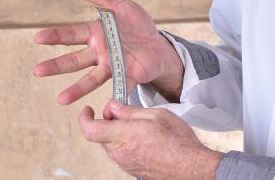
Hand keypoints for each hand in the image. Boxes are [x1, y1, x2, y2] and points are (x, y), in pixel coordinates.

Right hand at [34, 0, 183, 103]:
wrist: (159, 45)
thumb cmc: (137, 25)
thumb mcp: (120, 5)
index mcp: (96, 33)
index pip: (71, 34)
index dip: (55, 36)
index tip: (38, 38)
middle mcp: (99, 52)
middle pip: (75, 60)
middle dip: (57, 66)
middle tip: (38, 71)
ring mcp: (112, 66)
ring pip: (91, 78)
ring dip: (76, 88)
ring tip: (62, 100)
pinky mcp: (128, 76)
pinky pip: (119, 88)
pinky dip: (112, 99)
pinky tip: (103, 111)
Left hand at [79, 100, 222, 179]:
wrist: (189, 166)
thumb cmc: (177, 140)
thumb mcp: (156, 115)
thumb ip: (130, 111)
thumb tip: (113, 107)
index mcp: (124, 135)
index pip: (91, 129)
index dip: (84, 118)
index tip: (87, 110)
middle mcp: (120, 152)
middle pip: (101, 135)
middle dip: (106, 121)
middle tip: (121, 111)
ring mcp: (125, 163)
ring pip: (110, 144)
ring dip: (116, 133)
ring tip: (137, 124)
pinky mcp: (131, 168)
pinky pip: (120, 153)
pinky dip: (124, 142)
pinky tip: (142, 137)